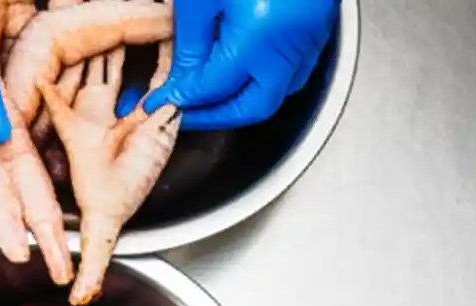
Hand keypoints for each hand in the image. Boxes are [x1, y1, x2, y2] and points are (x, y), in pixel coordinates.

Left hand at [119, 0, 338, 130]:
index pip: (211, 88)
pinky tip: (240, 68)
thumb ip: (191, 42)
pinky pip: (295, 65)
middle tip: (183, 111)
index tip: (157, 102)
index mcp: (258, 37)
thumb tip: (177, 81)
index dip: (180, 98)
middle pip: (254, 105)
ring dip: (243, 99)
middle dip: (215, 115)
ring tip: (208, 94)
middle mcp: (291, 44)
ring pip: (280, 89)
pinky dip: (266, 76)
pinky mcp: (319, 21)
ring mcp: (311, 34)